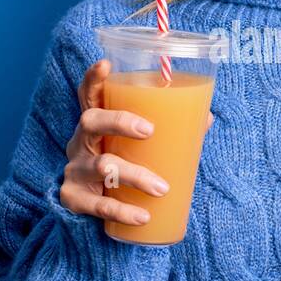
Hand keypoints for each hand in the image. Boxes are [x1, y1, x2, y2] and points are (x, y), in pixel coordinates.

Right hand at [59, 59, 213, 225]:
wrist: (92, 208)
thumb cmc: (122, 164)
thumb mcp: (138, 147)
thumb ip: (169, 132)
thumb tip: (206, 116)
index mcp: (97, 123)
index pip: (89, 94)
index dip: (94, 78)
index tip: (106, 64)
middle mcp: (81, 142)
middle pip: (90, 121)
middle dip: (119, 122)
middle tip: (149, 130)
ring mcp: (74, 170)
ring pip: (101, 166)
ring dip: (134, 176)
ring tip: (161, 188)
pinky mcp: (73, 199)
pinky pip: (98, 205)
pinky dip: (123, 211)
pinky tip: (143, 216)